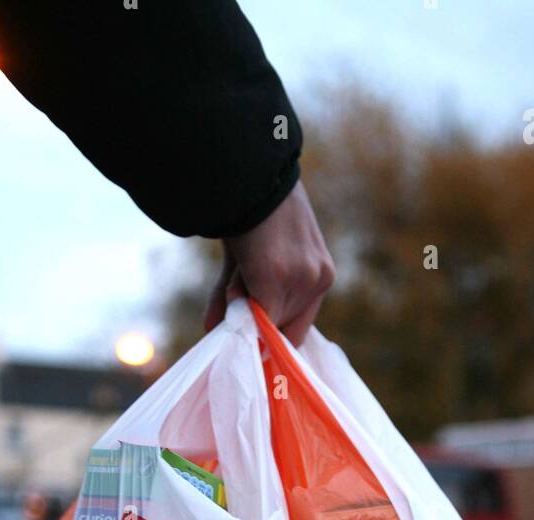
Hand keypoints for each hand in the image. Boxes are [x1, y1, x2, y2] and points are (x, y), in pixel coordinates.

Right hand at [203, 179, 334, 345]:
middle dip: (256, 317)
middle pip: (283, 329)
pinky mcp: (278, 277)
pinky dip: (235, 298)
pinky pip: (254, 310)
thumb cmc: (249, 210)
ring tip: (242, 264)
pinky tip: (238, 267)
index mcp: (321, 273)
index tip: (250, 331)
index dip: (271, 333)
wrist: (248, 172)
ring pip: (267, 321)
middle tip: (238, 282)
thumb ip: (235, 296)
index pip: (299, 326)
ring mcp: (303, 279)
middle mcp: (319, 279)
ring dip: (244, 303)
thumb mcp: (250, 257)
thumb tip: (211, 330)